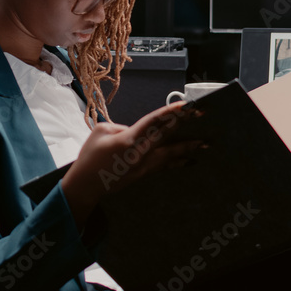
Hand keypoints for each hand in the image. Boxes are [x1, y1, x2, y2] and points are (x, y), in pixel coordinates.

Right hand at [61, 102, 201, 228]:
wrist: (86, 186)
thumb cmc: (90, 157)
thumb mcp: (101, 131)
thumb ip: (122, 127)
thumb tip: (138, 131)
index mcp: (129, 140)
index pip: (154, 121)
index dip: (171, 112)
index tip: (186, 105)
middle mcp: (140, 153)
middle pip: (167, 135)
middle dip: (184, 123)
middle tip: (202, 114)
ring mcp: (143, 165)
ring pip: (170, 153)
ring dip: (188, 147)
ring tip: (205, 143)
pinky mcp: (143, 174)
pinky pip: (164, 165)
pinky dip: (178, 161)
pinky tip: (190, 160)